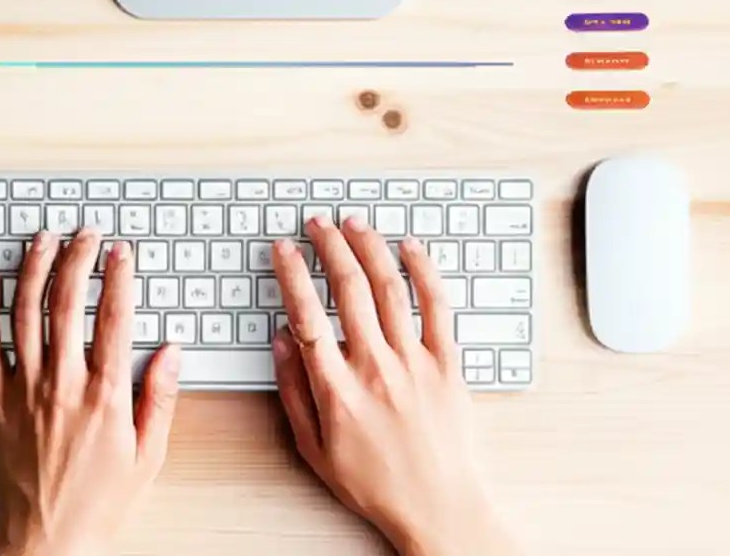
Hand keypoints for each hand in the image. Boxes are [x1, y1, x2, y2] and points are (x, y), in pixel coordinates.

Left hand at [0, 229, 181, 555]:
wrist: (47, 542)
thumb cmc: (99, 505)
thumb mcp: (149, 456)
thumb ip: (161, 398)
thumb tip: (172, 352)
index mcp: (105, 396)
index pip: (115, 319)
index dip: (120, 277)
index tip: (121, 252)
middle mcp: (63, 385)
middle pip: (68, 304)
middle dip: (78, 259)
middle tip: (86, 234)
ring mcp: (25, 391)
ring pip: (26, 314)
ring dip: (34, 270)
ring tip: (43, 240)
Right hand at [271, 217, 520, 555]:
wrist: (439, 507)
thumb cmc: (376, 484)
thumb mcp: (314, 449)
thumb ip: (293, 392)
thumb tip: (281, 342)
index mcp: (338, 389)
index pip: (307, 315)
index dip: (292, 275)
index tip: (283, 250)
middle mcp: (376, 368)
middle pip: (347, 288)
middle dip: (328, 246)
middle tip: (316, 224)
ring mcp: (415, 362)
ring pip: (389, 287)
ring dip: (368, 247)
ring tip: (353, 224)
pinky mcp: (448, 364)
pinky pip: (436, 305)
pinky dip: (423, 270)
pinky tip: (410, 248)